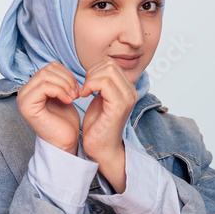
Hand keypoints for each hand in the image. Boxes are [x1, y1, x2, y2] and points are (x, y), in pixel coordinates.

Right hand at [16, 62, 80, 153]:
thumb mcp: (63, 94)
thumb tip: (60, 66)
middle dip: (67, 79)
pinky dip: (60, 91)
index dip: (67, 74)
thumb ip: (59, 80)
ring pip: (46, 76)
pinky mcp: (26, 106)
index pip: (50, 67)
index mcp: (32, 87)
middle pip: (47, 69)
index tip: (77, 88)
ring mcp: (23, 98)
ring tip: (73, 98)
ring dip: (65, 85)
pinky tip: (68, 101)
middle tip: (76, 93)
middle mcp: (24, 91)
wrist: (65, 141)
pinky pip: (44, 87)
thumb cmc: (65, 120)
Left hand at [80, 58, 136, 191]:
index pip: (111, 65)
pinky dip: (90, 85)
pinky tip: (83, 95)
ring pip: (108, 71)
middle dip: (91, 73)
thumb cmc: (99, 126)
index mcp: (128, 89)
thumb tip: (96, 69)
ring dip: (89, 79)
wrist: (101, 148)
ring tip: (83, 92)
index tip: (85, 85)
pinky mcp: (119, 106)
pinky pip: (104, 83)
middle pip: (110, 65)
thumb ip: (102, 84)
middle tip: (83, 88)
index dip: (94, 70)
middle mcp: (131, 92)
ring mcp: (127, 99)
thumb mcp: (100, 99)